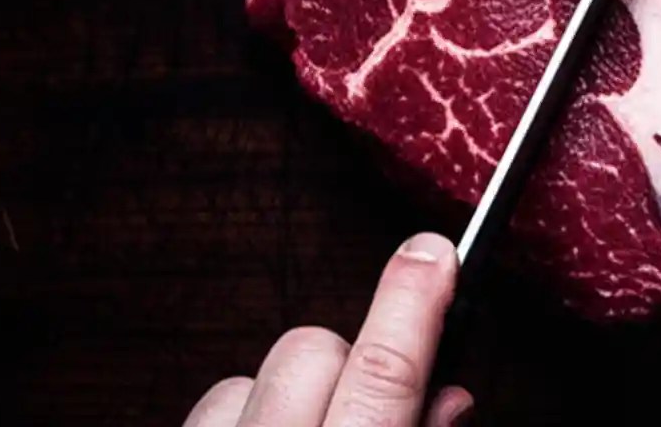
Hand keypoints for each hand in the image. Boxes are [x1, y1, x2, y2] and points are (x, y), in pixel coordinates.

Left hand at [183, 233, 470, 426]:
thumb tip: (449, 395)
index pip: (383, 376)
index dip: (411, 304)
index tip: (433, 250)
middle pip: (311, 350)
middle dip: (349, 362)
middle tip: (369, 412)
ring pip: (252, 374)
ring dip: (290, 395)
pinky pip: (211, 407)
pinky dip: (243, 417)